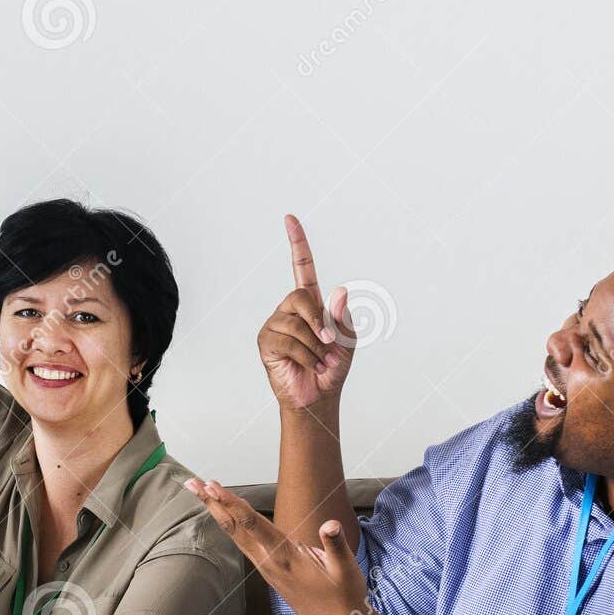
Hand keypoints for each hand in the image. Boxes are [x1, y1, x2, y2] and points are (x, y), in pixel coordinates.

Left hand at [186, 479, 368, 614]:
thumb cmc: (344, 595)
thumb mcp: (347, 569)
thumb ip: (336, 544)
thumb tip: (330, 524)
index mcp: (285, 556)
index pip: (253, 524)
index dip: (233, 503)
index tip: (214, 487)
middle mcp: (268, 561)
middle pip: (234, 526)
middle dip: (213, 503)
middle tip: (193, 482)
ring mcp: (265, 566)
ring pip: (234, 534)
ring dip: (216, 511)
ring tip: (200, 491)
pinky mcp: (266, 568)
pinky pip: (241, 542)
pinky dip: (229, 523)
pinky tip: (221, 514)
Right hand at [259, 214, 356, 413]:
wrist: (319, 396)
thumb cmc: (333, 366)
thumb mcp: (348, 340)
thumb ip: (343, 317)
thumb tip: (339, 291)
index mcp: (311, 303)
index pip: (302, 267)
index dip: (297, 243)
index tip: (290, 218)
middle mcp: (289, 309)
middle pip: (300, 296)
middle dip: (319, 320)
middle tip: (330, 342)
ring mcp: (275, 324)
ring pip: (296, 323)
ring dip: (316, 345)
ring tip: (318, 360)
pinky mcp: (266, 342)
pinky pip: (286, 340)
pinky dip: (304, 354)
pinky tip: (306, 364)